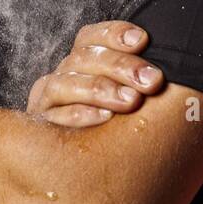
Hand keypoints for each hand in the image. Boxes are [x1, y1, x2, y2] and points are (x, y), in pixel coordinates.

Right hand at [26, 21, 163, 126]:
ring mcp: (48, 99)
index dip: (115, 34)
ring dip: (100, 89)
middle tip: (151, 80)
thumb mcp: (132, 95)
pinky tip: (106, 117)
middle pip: (84, 58)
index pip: (92, 36)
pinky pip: (56, 115)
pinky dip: (81, 114)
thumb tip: (161, 69)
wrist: (89, 169)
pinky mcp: (41, 125)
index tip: (142, 40)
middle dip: (120, 66)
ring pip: (66, 83)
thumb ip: (141, 78)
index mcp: (82, 60)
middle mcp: (64, 74)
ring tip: (131, 101)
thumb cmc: (124, 125)